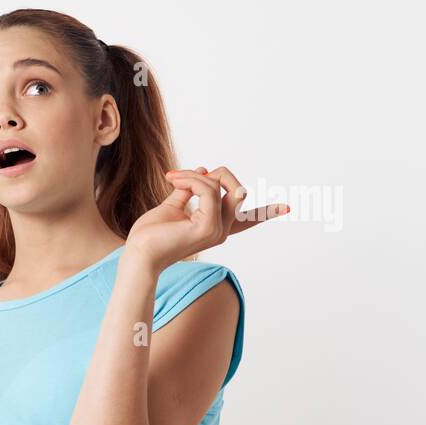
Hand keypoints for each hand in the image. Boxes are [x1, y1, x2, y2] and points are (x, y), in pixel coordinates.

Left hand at [124, 164, 288, 271]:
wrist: (138, 253)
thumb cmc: (150, 234)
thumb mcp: (172, 207)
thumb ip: (189, 191)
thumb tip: (203, 171)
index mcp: (215, 227)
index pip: (247, 220)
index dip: (266, 212)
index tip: (287, 208)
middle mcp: (221, 230)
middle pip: (235, 190)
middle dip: (210, 175)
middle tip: (179, 176)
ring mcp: (217, 230)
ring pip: (220, 186)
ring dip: (194, 176)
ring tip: (172, 178)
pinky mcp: (208, 227)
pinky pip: (208, 189)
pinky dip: (190, 179)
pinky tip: (173, 181)